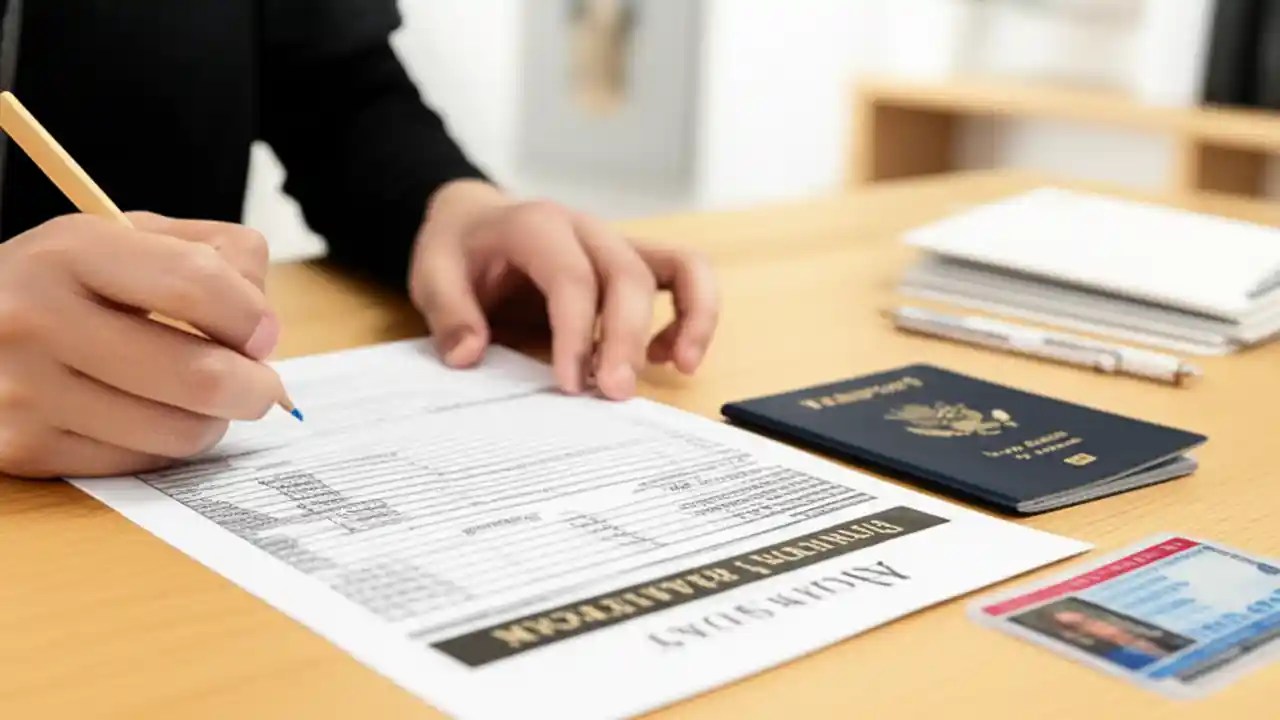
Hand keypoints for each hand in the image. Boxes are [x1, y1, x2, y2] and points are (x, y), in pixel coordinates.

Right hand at [0, 213, 284, 477]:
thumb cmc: (67, 282)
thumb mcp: (127, 238)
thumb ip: (214, 255)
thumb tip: (264, 329)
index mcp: (71, 251)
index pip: (196, 282)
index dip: (252, 316)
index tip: (264, 334)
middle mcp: (37, 318)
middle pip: (200, 376)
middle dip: (255, 387)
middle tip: (260, 385)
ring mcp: (24, 390)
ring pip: (179, 430)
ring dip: (213, 420)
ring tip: (202, 399)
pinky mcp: (23, 448)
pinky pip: (139, 462)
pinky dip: (164, 444)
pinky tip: (150, 415)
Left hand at [409, 181, 718, 399]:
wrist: (476, 221)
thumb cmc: (460, 251)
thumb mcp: (433, 274)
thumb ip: (448, 312)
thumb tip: (467, 355)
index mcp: (537, 225)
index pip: (572, 277)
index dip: (576, 333)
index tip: (568, 384)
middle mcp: (587, 228)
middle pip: (628, 275)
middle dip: (627, 339)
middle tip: (613, 394)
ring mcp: (617, 242)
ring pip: (679, 264)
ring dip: (690, 317)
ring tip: (682, 367)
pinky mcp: (635, 261)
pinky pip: (685, 275)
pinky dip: (693, 313)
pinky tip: (670, 358)